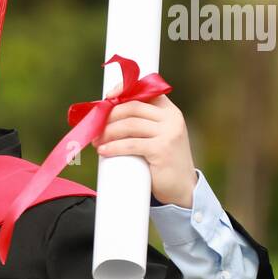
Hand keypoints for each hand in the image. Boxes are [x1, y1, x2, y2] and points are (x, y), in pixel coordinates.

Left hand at [95, 84, 197, 207]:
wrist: (182, 187)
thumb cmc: (162, 161)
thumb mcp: (157, 136)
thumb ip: (141, 123)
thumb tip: (105, 115)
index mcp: (170, 111)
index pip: (145, 92)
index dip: (124, 91)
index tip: (107, 98)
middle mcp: (172, 119)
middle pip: (132, 108)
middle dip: (109, 116)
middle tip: (95, 127)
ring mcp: (169, 133)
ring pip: (129, 125)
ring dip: (108, 132)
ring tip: (97, 141)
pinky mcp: (162, 150)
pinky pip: (131, 144)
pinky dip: (113, 147)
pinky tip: (103, 151)